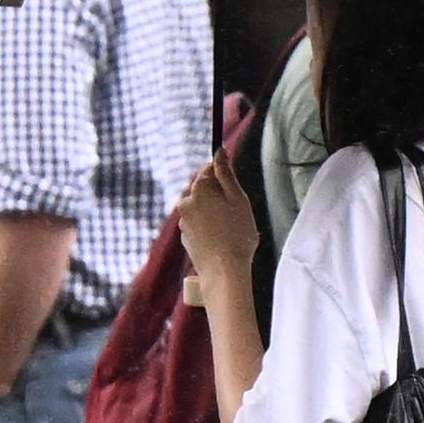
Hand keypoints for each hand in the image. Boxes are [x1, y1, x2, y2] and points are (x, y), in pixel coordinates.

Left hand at [171, 154, 258, 293]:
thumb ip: (226, 173)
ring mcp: (184, 222)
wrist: (224, 270)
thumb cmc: (237, 234)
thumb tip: (219, 152)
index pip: (209, 169)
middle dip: (219, 197)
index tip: (234, 188)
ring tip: (231, 230)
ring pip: (202, 209)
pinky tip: (222, 240)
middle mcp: (186, 203)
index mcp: (199, 189)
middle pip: (204, 190)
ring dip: (214, 214)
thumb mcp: (238, 198)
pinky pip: (199, 226)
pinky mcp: (186, 238)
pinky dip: (209, 229)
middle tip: (236, 213)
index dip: (224, 176)